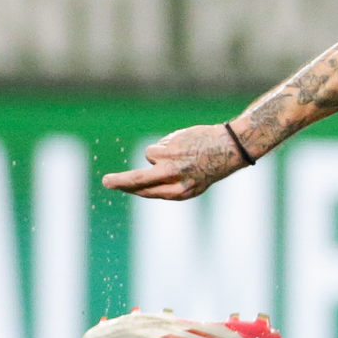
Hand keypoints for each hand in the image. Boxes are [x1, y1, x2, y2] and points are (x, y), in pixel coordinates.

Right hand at [101, 124, 246, 199]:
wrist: (231, 147)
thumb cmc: (213, 164)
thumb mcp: (196, 181)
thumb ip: (171, 183)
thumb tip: (143, 183)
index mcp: (182, 192)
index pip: (150, 193)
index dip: (133, 190)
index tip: (120, 187)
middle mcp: (175, 180)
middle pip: (139, 181)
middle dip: (121, 182)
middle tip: (106, 182)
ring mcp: (171, 163)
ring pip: (149, 156)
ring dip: (160, 152)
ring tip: (182, 151)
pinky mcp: (171, 148)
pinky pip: (157, 147)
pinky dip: (166, 144)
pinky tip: (184, 143)